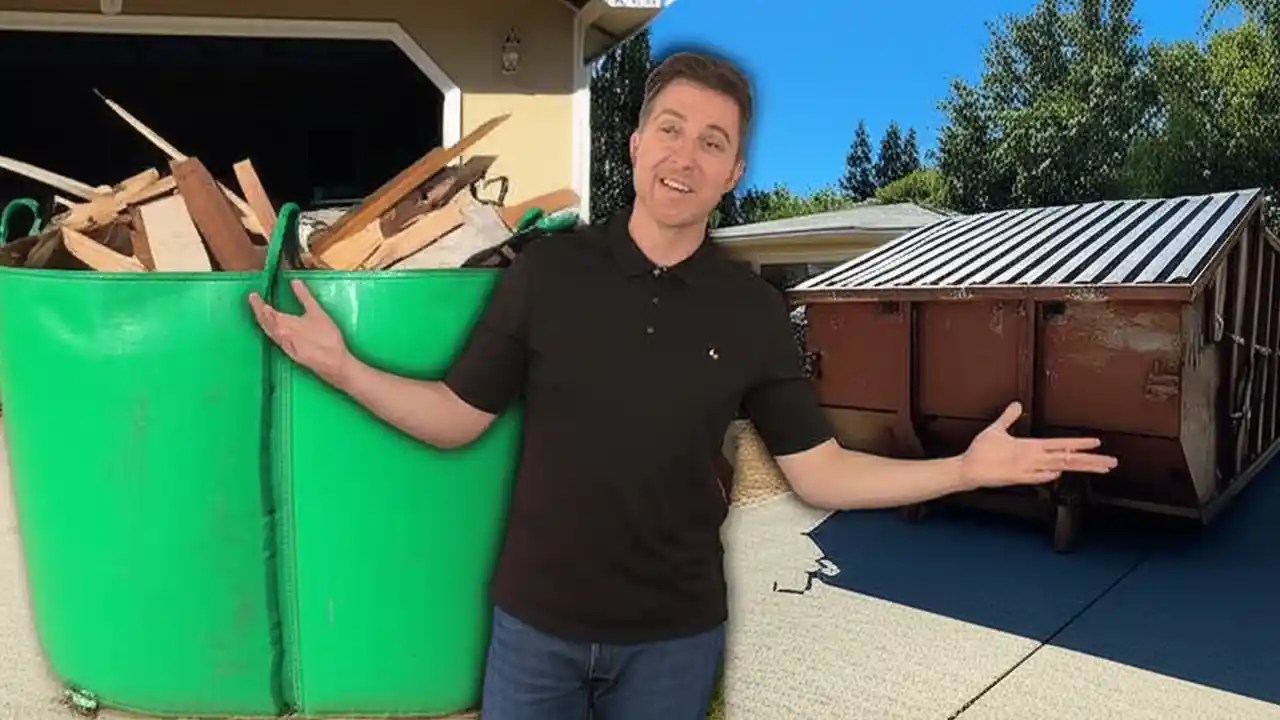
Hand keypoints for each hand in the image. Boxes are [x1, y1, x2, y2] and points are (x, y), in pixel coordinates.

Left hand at [248, 278, 352, 387]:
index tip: (253, 295)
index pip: (266, 312)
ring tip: (260, 312)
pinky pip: (274, 338)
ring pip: (268, 331)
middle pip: (264, 322)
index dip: (258, 303)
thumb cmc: (326, 336)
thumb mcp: (317, 312)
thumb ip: (304, 296)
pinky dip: (269, 330)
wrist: (332, 362)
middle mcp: (279, 334)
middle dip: (257, 311)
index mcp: (284, 323)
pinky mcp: (289, 352)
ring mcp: (283, 345)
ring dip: (262, 321)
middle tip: (253, 301)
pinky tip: (272, 329)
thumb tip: (294, 281)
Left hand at [958, 401, 1117, 489]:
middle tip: (1111, 462)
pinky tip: (1059, 472)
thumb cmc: (982, 451)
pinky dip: (1046, 473)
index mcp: (1032, 447)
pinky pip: (1035, 476)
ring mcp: (1027, 468)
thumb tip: (1017, 404)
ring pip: (1058, 466)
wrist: (967, 467)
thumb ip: (1008, 417)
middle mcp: (1033, 458)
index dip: (1079, 443)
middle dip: (1090, 460)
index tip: (1097, 442)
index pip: (1062, 444)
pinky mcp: (1016, 477)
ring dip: (1078, 466)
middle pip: (1068, 458)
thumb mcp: (997, 430)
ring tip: (1099, 467)